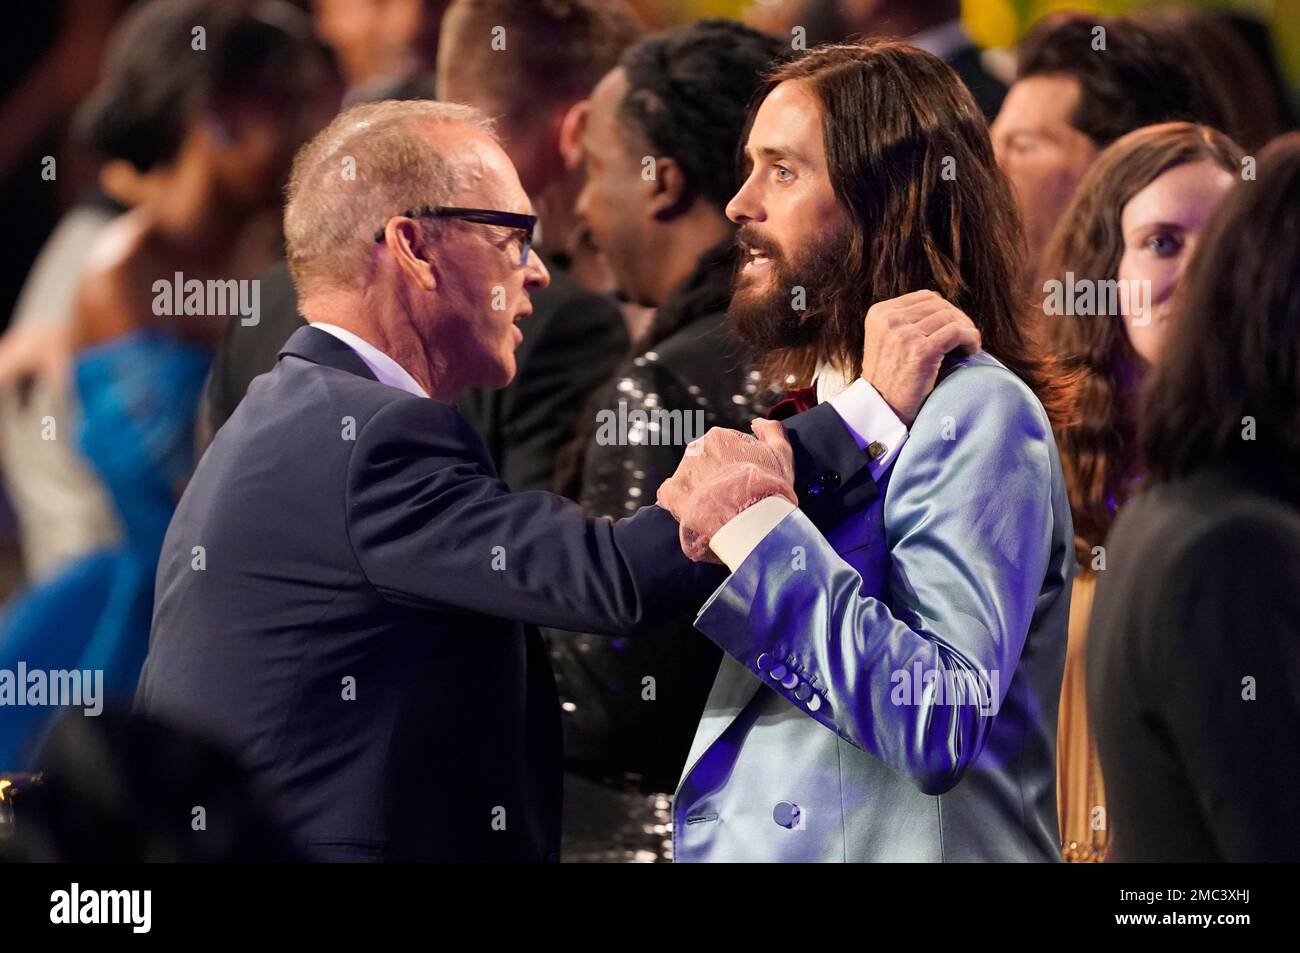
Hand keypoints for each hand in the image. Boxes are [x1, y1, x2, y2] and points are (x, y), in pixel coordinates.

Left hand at [657, 419, 795, 561]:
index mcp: (718, 436)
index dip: (741, 465)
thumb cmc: (769, 486)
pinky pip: (670, 494)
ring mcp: (682, 471)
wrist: (751, 520)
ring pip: (691, 476)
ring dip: (702, 488)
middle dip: (719, 475)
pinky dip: (680, 501)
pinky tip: (695, 511)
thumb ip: (771, 430)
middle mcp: (695, 448)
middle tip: (734, 496)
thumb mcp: (781, 453)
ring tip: (719, 508)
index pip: (729, 447)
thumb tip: (757, 423)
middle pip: (708, 461)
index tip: (748, 481)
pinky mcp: (672, 494)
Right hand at [860, 290, 980, 425]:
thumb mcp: (887, 341)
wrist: (881, 409)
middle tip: (965, 338)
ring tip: (968, 347)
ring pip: (950, 318)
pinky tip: (971, 352)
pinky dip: (970, 340)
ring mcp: (904, 335)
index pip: (924, 297)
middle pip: (938, 305)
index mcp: (879, 314)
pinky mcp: (921, 351)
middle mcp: (889, 320)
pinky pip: (957, 333)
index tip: (953, 326)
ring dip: (966, 330)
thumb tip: (946, 310)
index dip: (945, 310)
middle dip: (958, 319)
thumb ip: (906, 321)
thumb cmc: (889, 378)